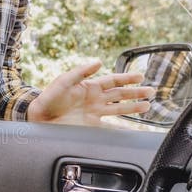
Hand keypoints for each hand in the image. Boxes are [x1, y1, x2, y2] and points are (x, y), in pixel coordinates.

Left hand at [27, 60, 154, 125]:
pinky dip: (122, 129)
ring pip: (119, 109)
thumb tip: (99, 61)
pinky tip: (132, 130)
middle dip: (136, 93)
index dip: (127, 78)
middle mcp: (95, 100)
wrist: (40, 119)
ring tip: (147, 107)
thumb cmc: (49, 98)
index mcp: (90, 87)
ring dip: (133, 108)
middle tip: (151, 91)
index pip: (113, 80)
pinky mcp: (92, 127)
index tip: (141, 76)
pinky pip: (110, 127)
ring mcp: (94, 114)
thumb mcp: (64, 81)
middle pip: (120, 95)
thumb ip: (81, 72)